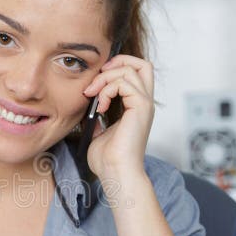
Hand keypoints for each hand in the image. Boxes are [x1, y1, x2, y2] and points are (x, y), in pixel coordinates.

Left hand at [82, 54, 154, 177]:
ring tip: (92, 95)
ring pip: (131, 69)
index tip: (96, 82)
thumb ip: (99, 118)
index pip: (136, 73)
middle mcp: (144, 103)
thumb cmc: (108, 160)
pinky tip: (100, 106)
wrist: (115, 173)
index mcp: (136, 107)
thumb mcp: (99, 132)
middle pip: (143, 64)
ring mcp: (144, 104)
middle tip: (97, 77)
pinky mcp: (141, 108)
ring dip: (105, 78)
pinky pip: (124, 83)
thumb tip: (91, 108)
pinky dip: (107, 89)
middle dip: (118, 62)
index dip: (117, 68)